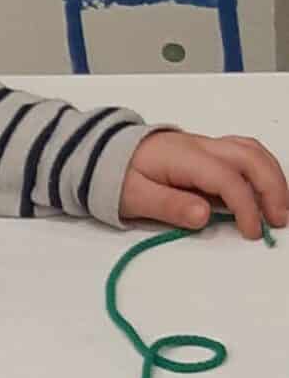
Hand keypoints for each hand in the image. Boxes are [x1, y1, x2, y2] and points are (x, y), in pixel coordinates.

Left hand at [120, 128, 288, 239]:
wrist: (106, 154)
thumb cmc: (118, 176)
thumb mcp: (135, 197)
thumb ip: (170, 206)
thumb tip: (203, 216)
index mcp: (185, 158)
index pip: (227, 179)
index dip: (245, 206)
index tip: (251, 231)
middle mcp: (202, 147)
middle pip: (250, 158)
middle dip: (271, 188)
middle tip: (279, 219)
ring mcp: (207, 146)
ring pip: (252, 151)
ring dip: (271, 177)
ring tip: (280, 207)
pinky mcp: (208, 151)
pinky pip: (244, 152)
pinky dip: (261, 168)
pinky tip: (265, 188)